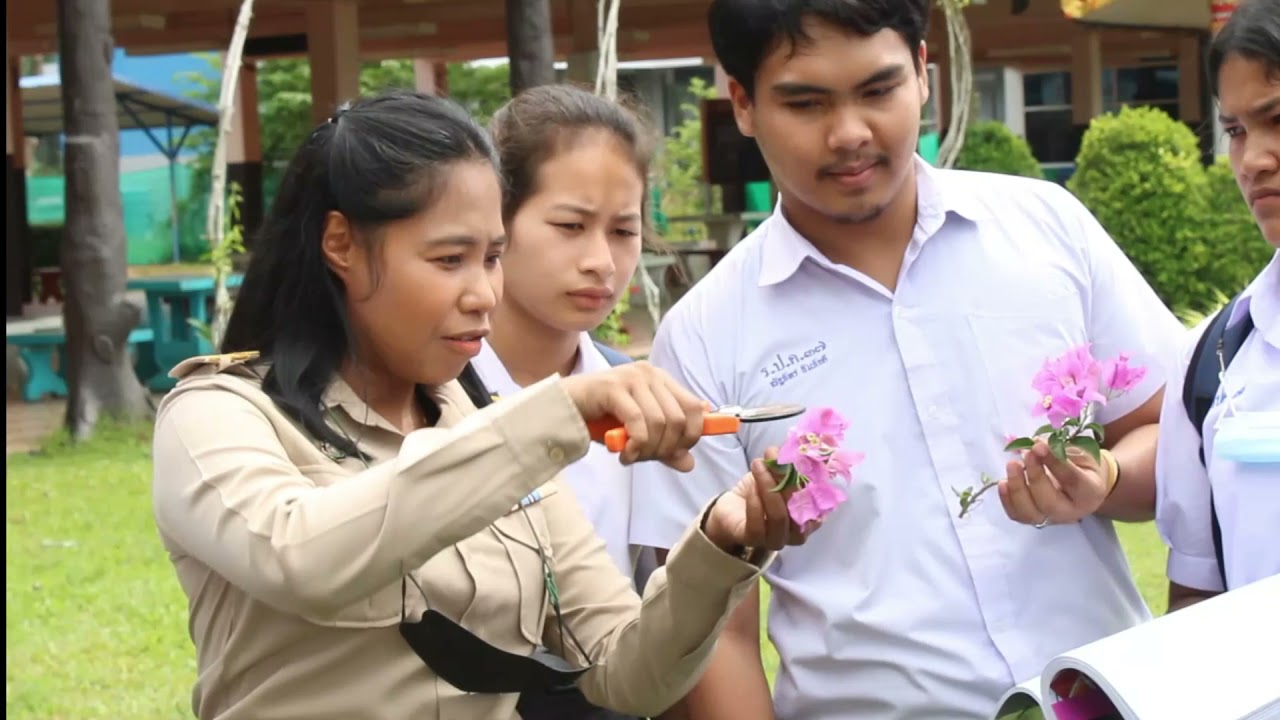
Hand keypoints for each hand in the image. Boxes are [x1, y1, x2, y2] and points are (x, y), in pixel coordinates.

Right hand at [560, 362, 707, 470]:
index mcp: (661, 379)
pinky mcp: (613, 387)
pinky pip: (638, 422)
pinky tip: (624, 453)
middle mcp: (649, 373)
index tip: (675, 453)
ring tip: (631, 456)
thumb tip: (689, 464)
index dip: (691, 435)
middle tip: (645, 457)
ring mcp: (631, 377)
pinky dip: (635, 445)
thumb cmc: (601, 420)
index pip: (695, 407)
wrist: (563, 409)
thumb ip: (663, 447)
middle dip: (666, 448)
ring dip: (648, 449)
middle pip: (678, 419)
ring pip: (659, 422)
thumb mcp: (638, 435)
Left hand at [703, 447, 816, 553]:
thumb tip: (797, 445)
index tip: (799, 455)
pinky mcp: (755, 541)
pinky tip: (751, 487)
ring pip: (779, 515)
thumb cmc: (761, 490)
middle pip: (800, 506)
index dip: (811, 477)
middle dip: (787, 478)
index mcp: (811, 515)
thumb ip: (790, 463)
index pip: (819, 499)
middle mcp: (799, 532)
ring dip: (768, 486)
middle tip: (772, 455)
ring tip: (758, 465)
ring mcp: (778, 539)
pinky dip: (755, 502)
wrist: (732, 506)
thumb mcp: (777, 473)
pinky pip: (758, 523)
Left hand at [998, 438, 1108, 526]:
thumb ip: (1060, 450)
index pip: (1071, 480)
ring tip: (1012, 464)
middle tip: (1026, 453)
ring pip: (1031, 513)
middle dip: (1034, 476)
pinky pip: (1018, 515)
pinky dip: (1007, 500)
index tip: (1038, 446)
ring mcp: (1052, 518)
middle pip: (1049, 502)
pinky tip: (1003, 482)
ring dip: (1017, 488)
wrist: (1084, 485)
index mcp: (1090, 492)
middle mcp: (1072, 511)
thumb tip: (1036, 443)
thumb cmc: (1083, 466)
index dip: (1053, 462)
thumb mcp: (1080, 453)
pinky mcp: (1036, 519)